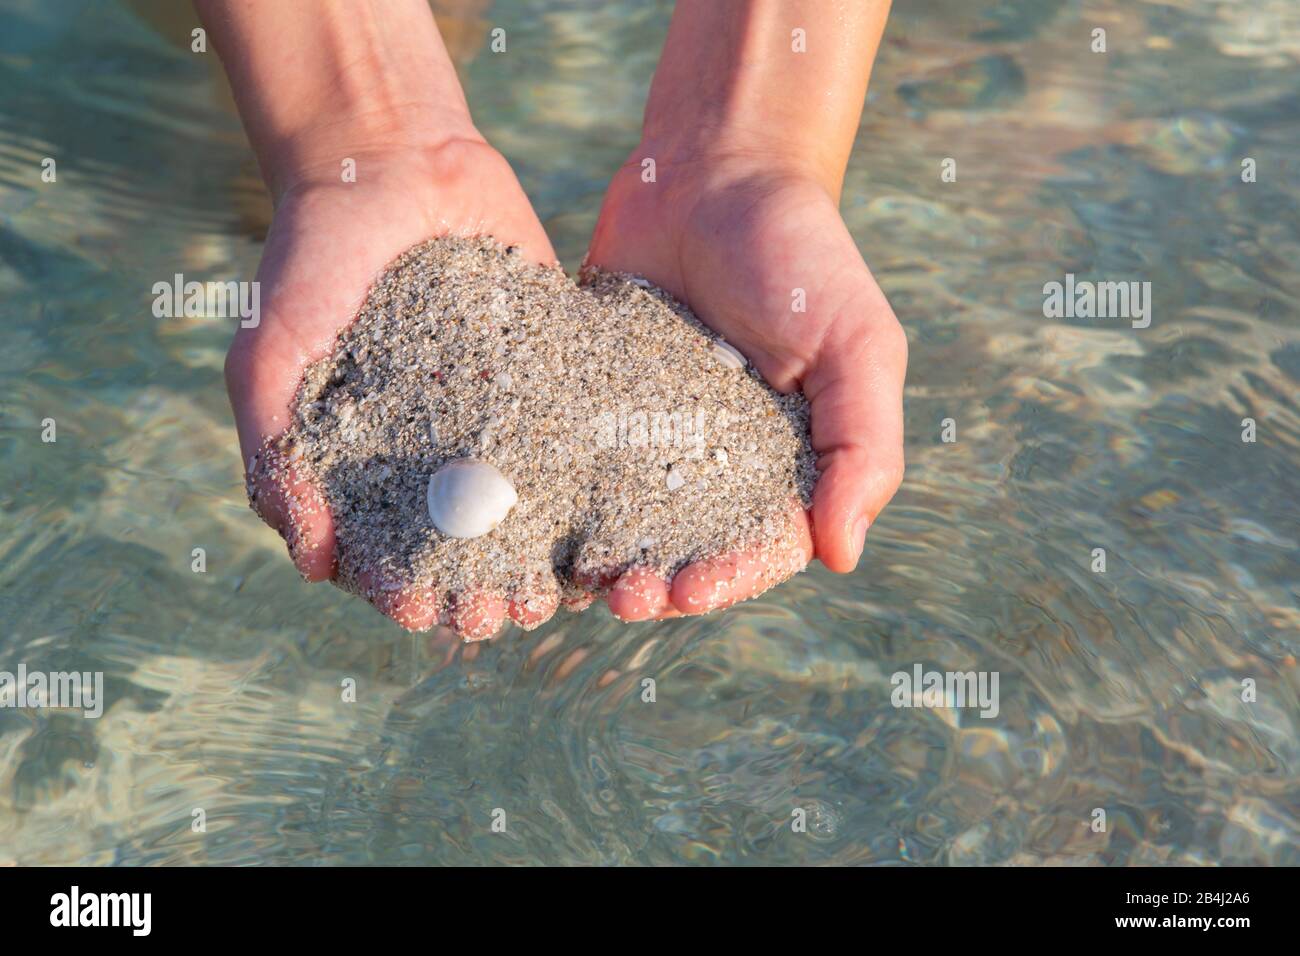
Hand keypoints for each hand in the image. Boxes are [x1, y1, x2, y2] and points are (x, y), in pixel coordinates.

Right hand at [227, 135, 561, 637]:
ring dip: (545, 562)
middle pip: (467, 549)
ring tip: (563, 592)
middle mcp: (439, 459)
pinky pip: (578, 443)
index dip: (401, 592)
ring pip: (531, 513)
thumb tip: (311, 564)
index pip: (387, 555)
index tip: (420, 611)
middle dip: (484, 591)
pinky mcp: (553, 383)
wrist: (391, 167)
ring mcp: (501, 425)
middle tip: (504, 614)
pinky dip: (596, 486)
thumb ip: (275, 456)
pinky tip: (616, 522)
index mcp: (369, 469)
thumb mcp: (269, 357)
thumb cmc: (308, 264)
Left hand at [585, 149, 906, 619]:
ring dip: (600, 557)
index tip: (692, 591)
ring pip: (621, 519)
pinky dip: (553, 497)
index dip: (728, 579)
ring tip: (574, 576)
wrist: (712, 172)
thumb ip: (863, 444)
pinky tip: (528, 520)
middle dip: (655, 583)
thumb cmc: (802, 256)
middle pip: (683, 547)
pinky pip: (570, 460)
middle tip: (622, 596)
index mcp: (786, 462)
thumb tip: (842, 555)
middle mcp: (716, 461)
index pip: (760, 546)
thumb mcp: (858, 342)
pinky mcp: (592, 402)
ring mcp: (649, 436)